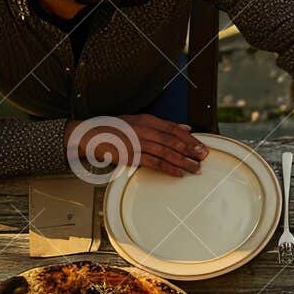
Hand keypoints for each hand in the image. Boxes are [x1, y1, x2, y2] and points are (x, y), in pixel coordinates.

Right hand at [70, 114, 207, 177]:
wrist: (90, 135)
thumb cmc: (115, 129)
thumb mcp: (138, 121)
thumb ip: (162, 125)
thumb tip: (186, 127)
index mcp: (147, 120)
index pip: (174, 129)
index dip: (190, 138)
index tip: (201, 146)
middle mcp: (143, 130)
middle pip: (172, 140)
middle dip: (190, 150)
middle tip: (203, 157)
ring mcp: (137, 142)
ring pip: (166, 152)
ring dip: (182, 161)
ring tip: (195, 168)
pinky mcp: (130, 155)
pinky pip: (153, 163)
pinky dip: (167, 168)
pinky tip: (178, 173)